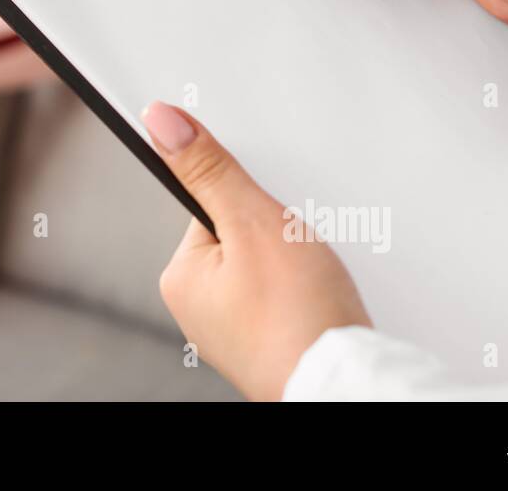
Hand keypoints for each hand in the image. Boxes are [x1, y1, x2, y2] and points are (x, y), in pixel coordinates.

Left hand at [142, 101, 369, 401]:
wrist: (345, 385)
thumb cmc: (299, 317)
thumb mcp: (252, 222)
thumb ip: (209, 170)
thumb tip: (162, 122)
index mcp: (182, 278)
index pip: (209, 205)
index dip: (247, 197)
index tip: (270, 208)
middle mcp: (200, 309)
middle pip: (241, 235)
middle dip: (276, 231)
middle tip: (299, 250)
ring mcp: (237, 330)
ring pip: (268, 266)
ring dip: (296, 261)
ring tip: (314, 279)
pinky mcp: (272, 343)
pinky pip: (285, 297)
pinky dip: (306, 291)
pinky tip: (321, 300)